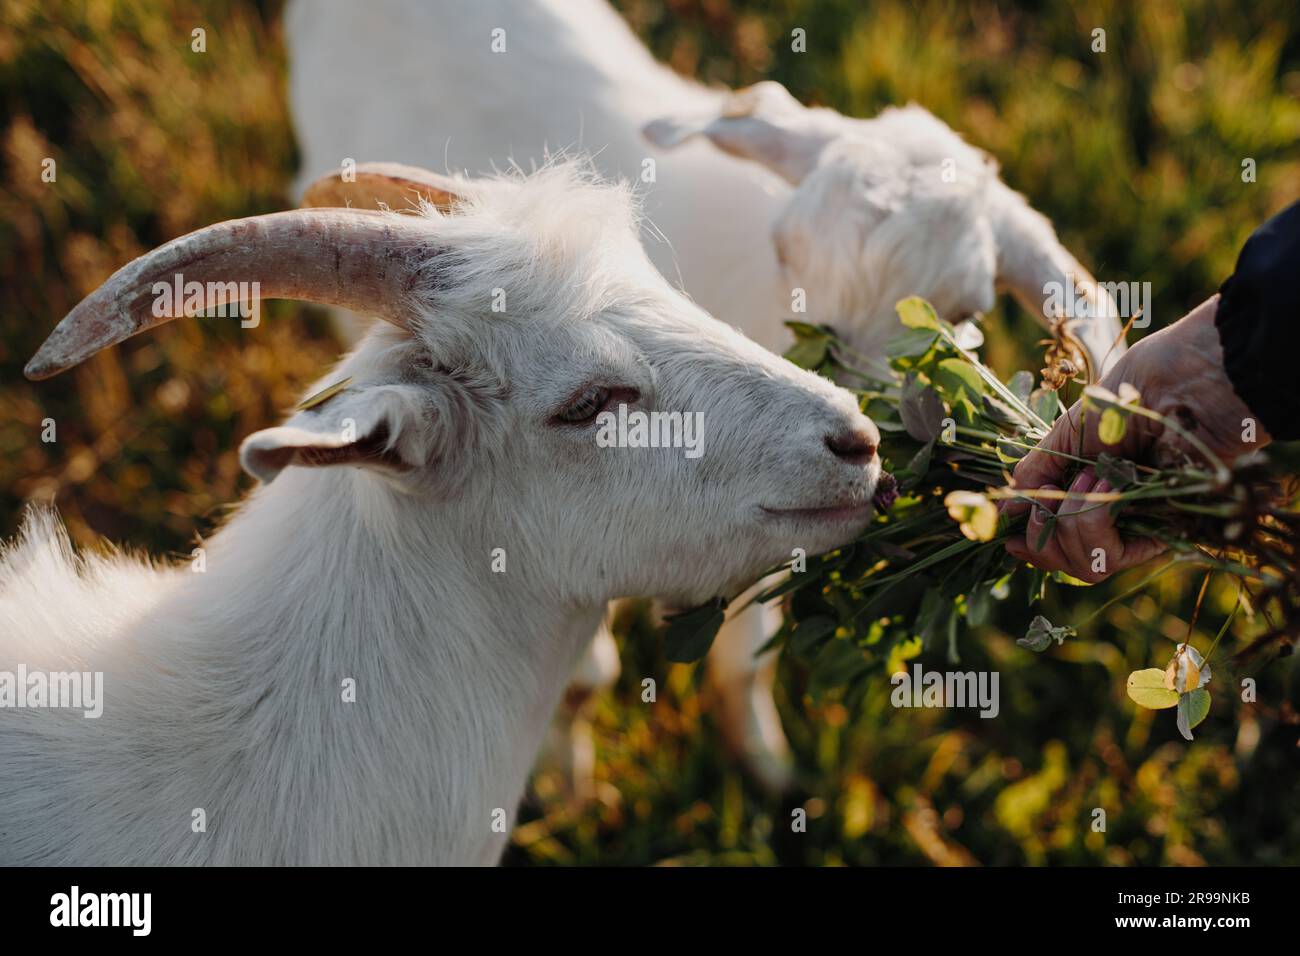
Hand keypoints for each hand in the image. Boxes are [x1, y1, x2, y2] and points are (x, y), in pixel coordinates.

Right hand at [1004, 296, 1264, 581]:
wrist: (1184, 384)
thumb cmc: (1130, 397)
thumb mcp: (1066, 434)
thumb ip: (1034, 475)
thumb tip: (1003, 516)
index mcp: (1087, 491)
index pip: (1051, 542)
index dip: (1029, 542)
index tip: (1011, 534)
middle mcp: (1111, 517)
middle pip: (1060, 560)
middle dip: (1043, 534)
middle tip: (1051, 498)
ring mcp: (1135, 529)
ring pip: (1083, 565)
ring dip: (1070, 522)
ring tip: (1089, 478)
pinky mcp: (1160, 535)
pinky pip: (1110, 555)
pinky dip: (1095, 519)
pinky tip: (1104, 486)